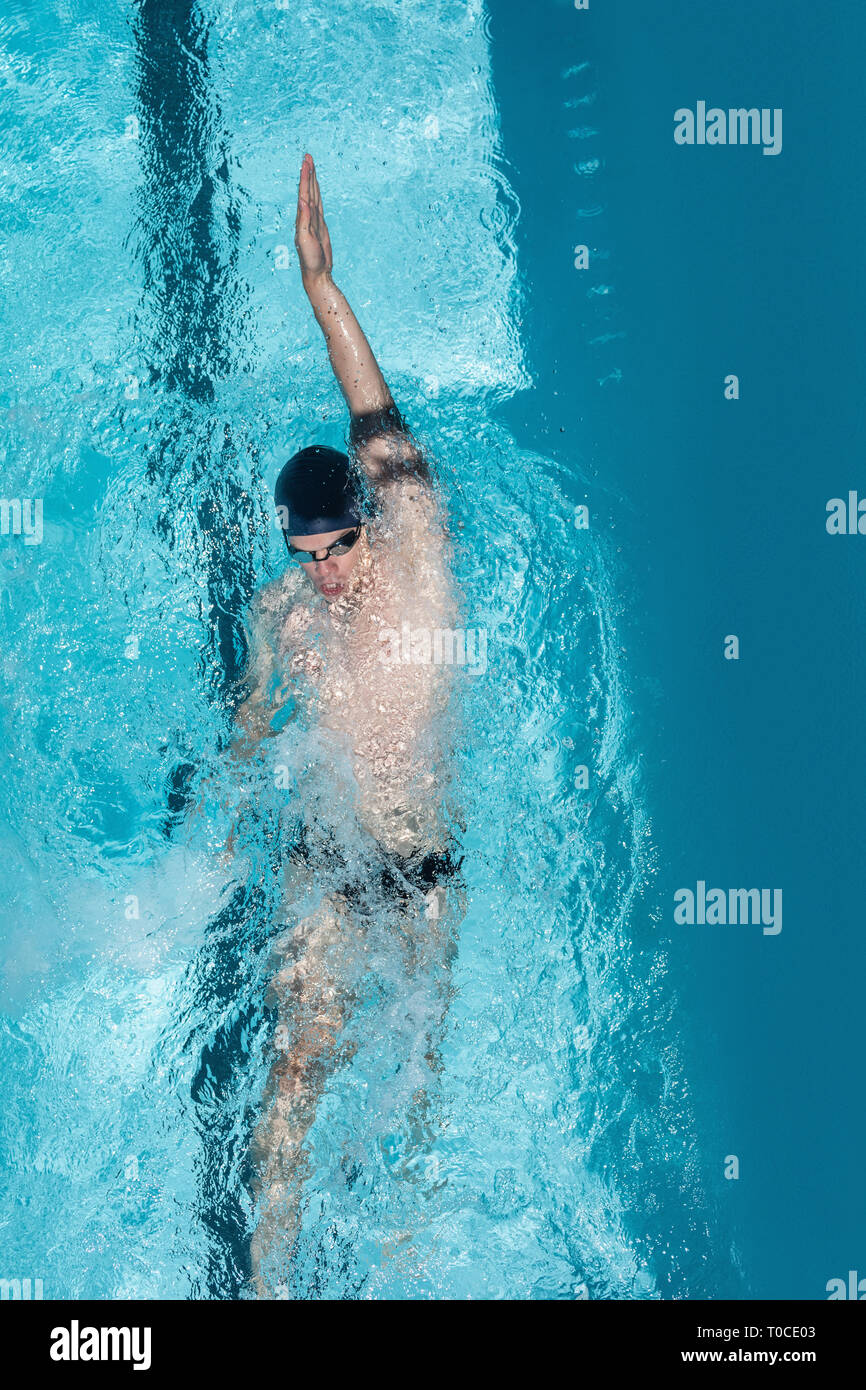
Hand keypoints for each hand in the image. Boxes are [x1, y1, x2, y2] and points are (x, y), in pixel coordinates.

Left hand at [294, 152, 332, 284]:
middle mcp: (306, 216)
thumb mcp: (306, 240)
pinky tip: (315, 188)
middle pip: (308, 190)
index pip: (304, 193)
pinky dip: (317, 194)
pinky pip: (318, 205)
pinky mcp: (319, 226)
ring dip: (312, 181)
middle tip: (308, 156)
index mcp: (302, 218)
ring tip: (311, 166)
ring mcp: (313, 220)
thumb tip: (304, 201)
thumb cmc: (309, 260)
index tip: (306, 162)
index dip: (305, 177)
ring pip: (313, 195)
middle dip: (308, 173)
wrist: (316, 273)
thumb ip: (304, 220)